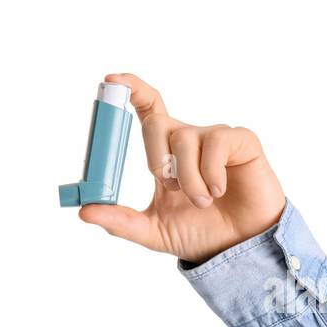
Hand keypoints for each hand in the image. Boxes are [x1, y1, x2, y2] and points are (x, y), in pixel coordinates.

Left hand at [78, 72, 286, 266]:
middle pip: (157, 122)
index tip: (111, 79)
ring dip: (187, 179)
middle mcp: (187, 138)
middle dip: (154, 157)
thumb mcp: (151, 230)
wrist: (236, 247)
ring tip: (201, 201)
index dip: (131, 89)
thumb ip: (119, 221)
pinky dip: (211, 175)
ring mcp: (214, 137)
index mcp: (164, 152)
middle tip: (168, 186)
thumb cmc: (197, 232)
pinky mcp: (241, 141)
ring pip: (184, 139)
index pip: (147, 108)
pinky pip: (216, 144)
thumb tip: (84, 211)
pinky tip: (219, 191)